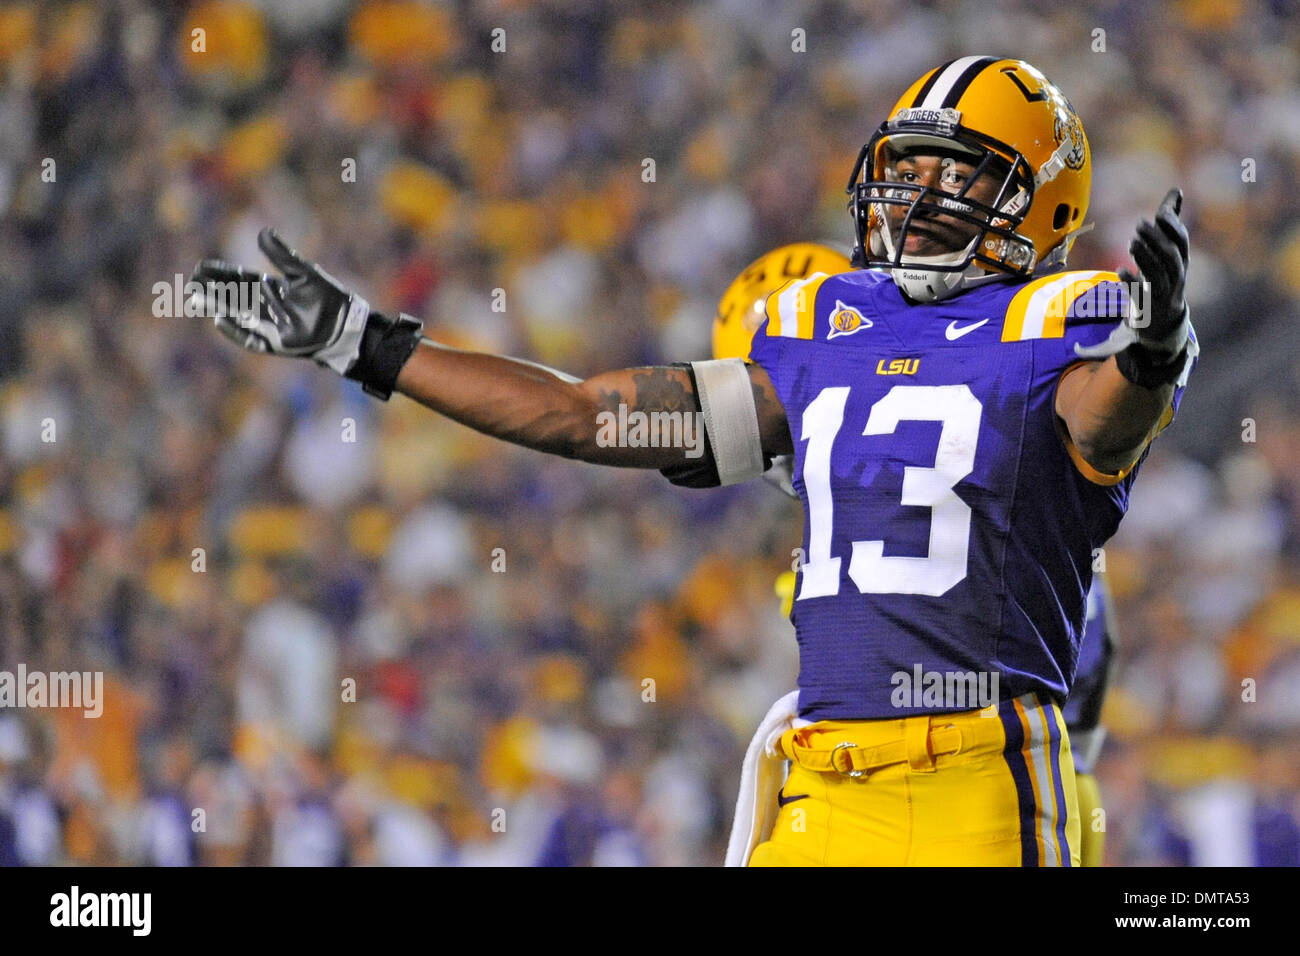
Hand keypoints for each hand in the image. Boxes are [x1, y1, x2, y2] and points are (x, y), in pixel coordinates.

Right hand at [192, 228, 368, 374]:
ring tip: (196, 300)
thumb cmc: (328, 298)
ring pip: (237, 316)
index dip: (221, 274)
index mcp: (270, 288)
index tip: (201, 268)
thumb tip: (262, 232)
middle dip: (212, 291)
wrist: (346, 324)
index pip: (239, 280)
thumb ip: (282, 256)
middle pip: (232, 298)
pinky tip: (220, 320)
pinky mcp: (276, 342)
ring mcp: (269, 325)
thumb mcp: (304, 273)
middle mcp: (266, 307)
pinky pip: (251, 338)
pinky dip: (236, 331)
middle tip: (190, 284)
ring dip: (217, 308)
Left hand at [1120, 187, 1188, 358]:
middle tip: (1139, 224)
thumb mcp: (1170, 252)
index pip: (1182, 241)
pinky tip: (1119, 271)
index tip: (1160, 212)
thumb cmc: (1165, 279)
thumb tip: (1175, 191)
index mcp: (1181, 261)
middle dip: (1157, 239)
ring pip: (1158, 275)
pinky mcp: (1146, 308)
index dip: (1173, 226)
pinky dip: (1131, 283)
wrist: (1163, 322)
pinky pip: (1140, 295)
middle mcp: (1176, 277)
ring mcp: (1162, 294)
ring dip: (1145, 257)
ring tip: (1131, 242)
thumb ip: (1170, 223)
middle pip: (1171, 256)